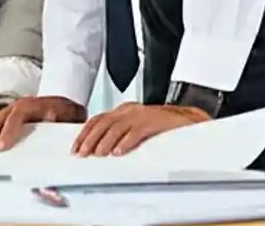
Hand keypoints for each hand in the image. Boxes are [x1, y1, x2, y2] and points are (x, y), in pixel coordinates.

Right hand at [0, 96, 85, 152]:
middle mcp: (18, 105)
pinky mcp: (10, 115)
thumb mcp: (65, 114)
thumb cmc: (64, 112)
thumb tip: (49, 118)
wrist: (65, 102)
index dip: (7, 132)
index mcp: (30, 105)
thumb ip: (57, 117)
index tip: (0, 147)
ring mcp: (12, 109)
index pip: (15, 117)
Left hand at [72, 103, 209, 156]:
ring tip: (98, 154)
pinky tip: (118, 152)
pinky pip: (136, 132)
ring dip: (105, 141)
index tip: (76, 147)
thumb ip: (119, 133)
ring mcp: (141, 115)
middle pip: (103, 122)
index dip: (84, 134)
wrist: (188, 119)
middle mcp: (129, 111)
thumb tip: (98, 149)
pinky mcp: (153, 122)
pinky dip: (125, 142)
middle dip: (90, 139)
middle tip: (82, 153)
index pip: (97, 120)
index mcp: (123, 111)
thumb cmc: (161, 126)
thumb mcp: (135, 126)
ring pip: (116, 127)